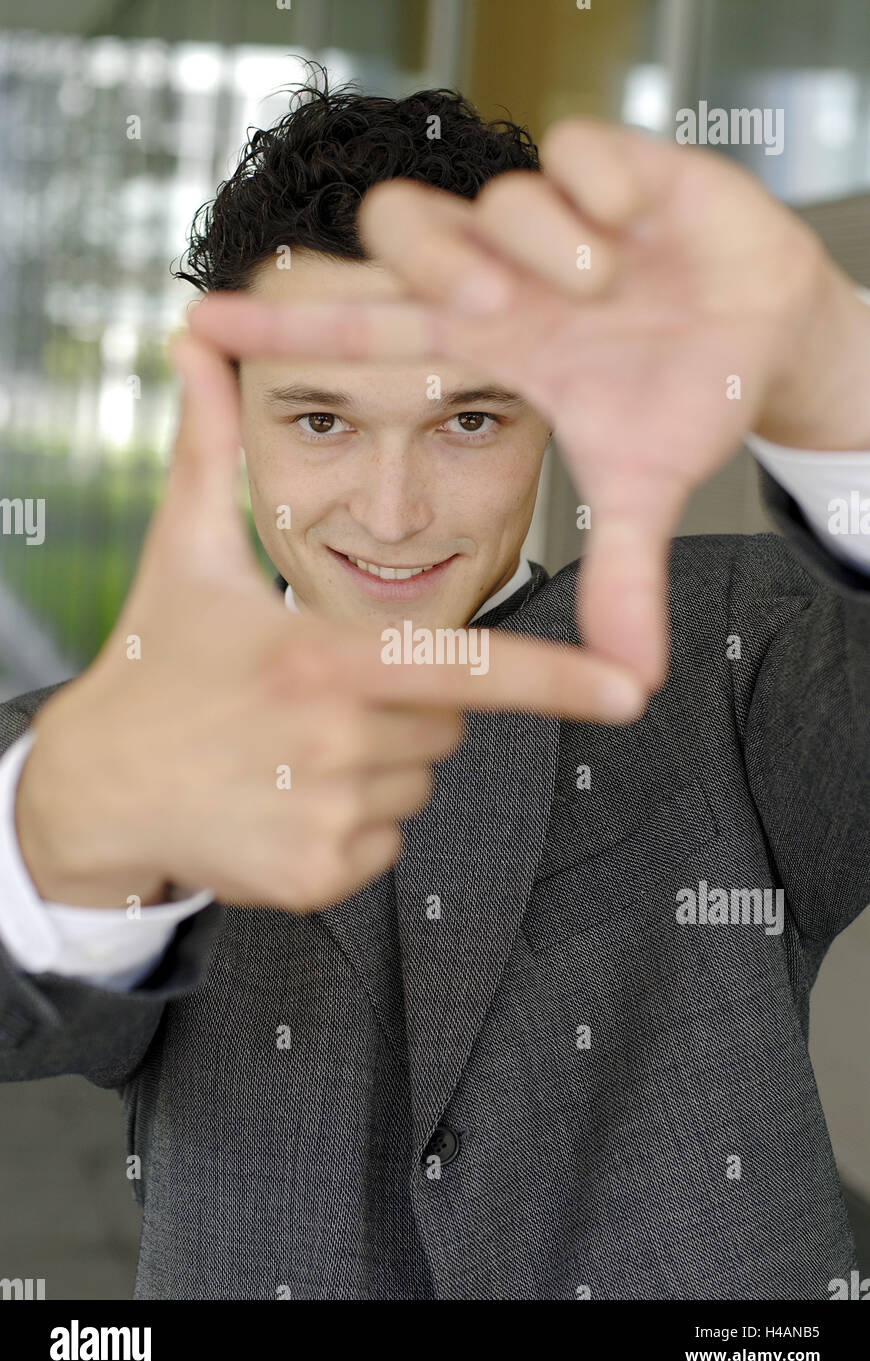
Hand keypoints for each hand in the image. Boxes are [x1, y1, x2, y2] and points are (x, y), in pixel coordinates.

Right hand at [15, 331, 643, 913]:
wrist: (92, 793)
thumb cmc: (151, 670)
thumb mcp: (183, 555)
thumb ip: (210, 449)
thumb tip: (192, 342)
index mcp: (320, 660)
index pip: (464, 667)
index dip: (556, 679)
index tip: (627, 690)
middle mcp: (336, 744)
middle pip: (444, 720)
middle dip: (404, 703)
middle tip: (313, 695)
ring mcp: (329, 817)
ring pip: (419, 779)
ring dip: (377, 762)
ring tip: (288, 747)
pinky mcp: (319, 875)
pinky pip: (388, 838)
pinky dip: (352, 822)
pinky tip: (282, 797)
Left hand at [188, 118, 869, 688]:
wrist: (768, 331)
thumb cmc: (684, 393)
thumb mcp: (644, 488)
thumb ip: (622, 576)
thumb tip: (633, 683)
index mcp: (492, 343)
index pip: (370, 332)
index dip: (288, 327)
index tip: (202, 325)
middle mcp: (513, 274)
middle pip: (407, 233)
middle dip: (436, 264)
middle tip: (493, 313)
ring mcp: (566, 224)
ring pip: (496, 195)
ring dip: (535, 241)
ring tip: (595, 286)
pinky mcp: (635, 173)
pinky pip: (583, 150)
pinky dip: (599, 185)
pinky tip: (631, 228)